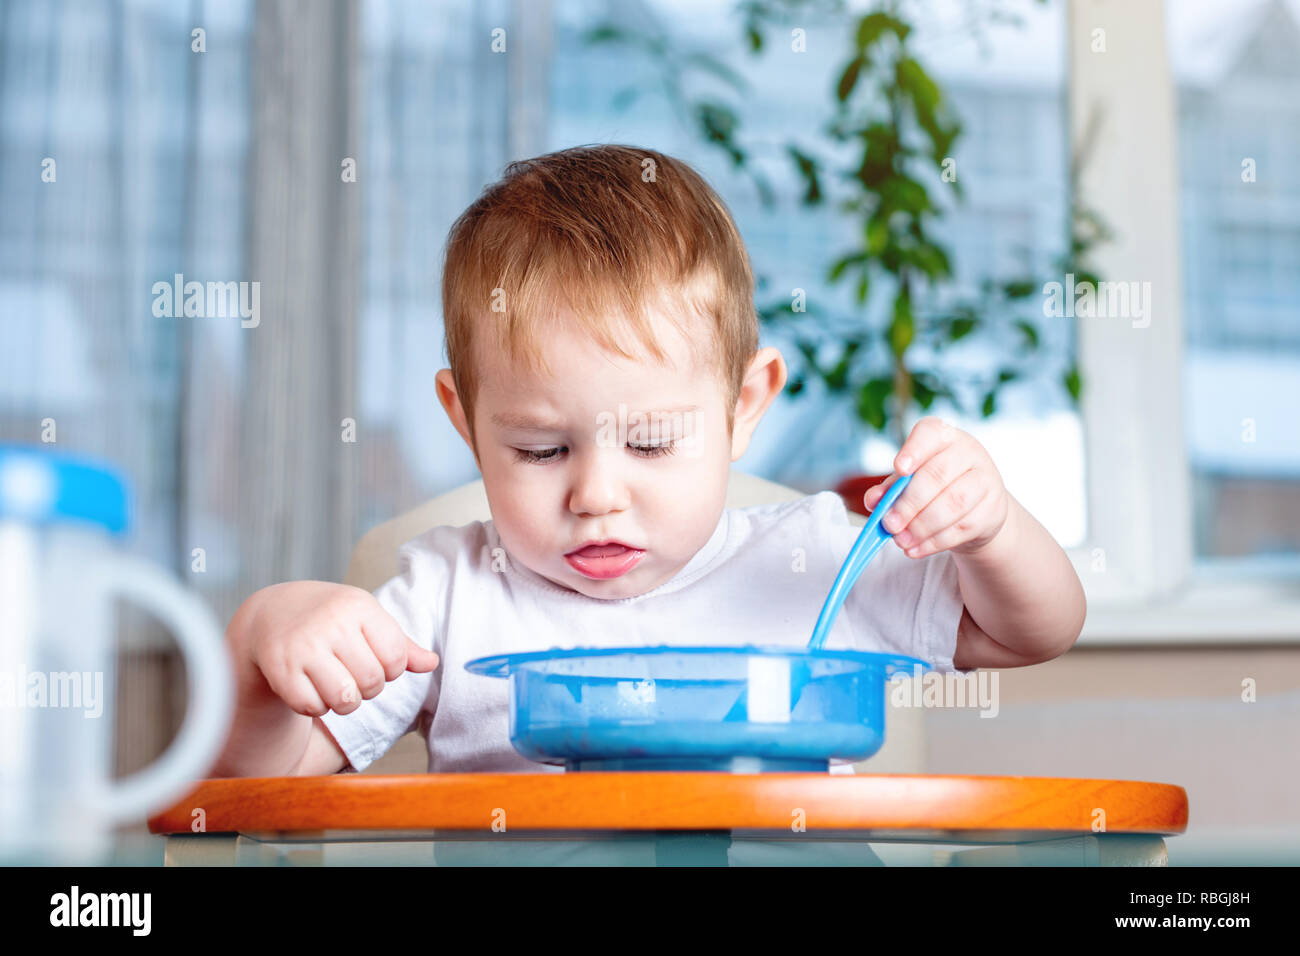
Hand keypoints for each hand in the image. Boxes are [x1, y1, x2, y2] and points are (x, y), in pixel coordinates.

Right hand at [235, 581, 439, 717]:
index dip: (390, 669)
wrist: (272, 613)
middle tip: (351, 674)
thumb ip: (401, 644)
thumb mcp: (366, 619)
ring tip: (335, 685)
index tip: (373, 660)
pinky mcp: (280, 669)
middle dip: (367, 688)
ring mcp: (304, 646)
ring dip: (344, 702)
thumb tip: (433, 663)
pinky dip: (315, 707)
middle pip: (372, 682)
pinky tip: (309, 687)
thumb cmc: (331, 618)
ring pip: (345, 699)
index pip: (396, 658)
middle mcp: (331, 623)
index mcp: (359, 606)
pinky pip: (312, 707)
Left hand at [861, 416, 1009, 558]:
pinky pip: (963, 527)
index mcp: (943, 437)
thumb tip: (873, 500)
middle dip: (909, 504)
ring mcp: (986, 479)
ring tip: (900, 541)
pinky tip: (916, 549)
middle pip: (937, 475)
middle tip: (889, 524)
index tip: (899, 468)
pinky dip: (935, 542)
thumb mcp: (910, 481)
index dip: (913, 449)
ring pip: (953, 504)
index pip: (930, 432)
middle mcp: (968, 452)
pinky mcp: (994, 508)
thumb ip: (890, 488)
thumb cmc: (936, 487)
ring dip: (922, 526)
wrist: (976, 507)